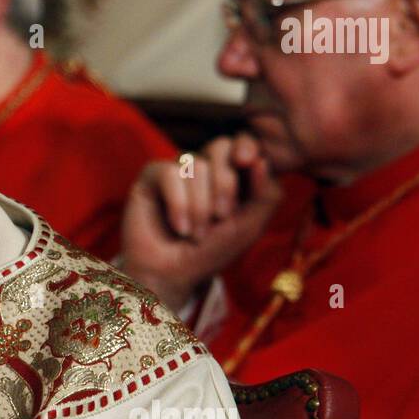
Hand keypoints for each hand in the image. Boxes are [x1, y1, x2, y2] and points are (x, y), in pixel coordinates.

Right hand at [120, 133, 282, 309]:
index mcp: (233, 174)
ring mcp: (177, 170)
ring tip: (195, 234)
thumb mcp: (250, 227)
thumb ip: (267, 195)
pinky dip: (178, 203)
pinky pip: (169, 173)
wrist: (172, 275)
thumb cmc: (211, 253)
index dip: (246, 146)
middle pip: (221, 146)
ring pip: (196, 164)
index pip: (243, 143)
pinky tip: (179, 227)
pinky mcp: (151, 177)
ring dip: (200, 206)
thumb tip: (261, 160)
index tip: (247, 161)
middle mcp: (205, 168)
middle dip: (225, 183)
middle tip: (222, 217)